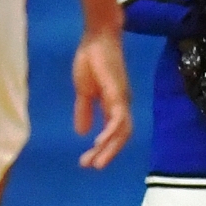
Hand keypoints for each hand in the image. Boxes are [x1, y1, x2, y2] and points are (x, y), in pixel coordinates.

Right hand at [72, 29, 131, 167]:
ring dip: (109, 148)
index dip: (104, 148)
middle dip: (107, 153)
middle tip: (92, 167)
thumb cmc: (91, 60)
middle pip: (121, 135)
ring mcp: (122, 97)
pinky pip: (118, 116)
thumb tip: (82, 132)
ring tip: (95, 161)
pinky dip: (110, 132)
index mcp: (114, 104)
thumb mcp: (84, 91)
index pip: (114, 132)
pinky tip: (99, 142)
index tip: (87, 162)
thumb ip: (84, 110)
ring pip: (123, 130)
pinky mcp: (118, 91)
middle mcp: (122, 103)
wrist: (96, 38)